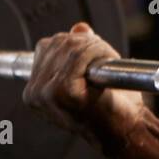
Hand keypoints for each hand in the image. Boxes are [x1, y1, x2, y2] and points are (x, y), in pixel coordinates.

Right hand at [22, 22, 145, 154]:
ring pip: (71, 47)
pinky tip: (106, 68)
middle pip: (58, 42)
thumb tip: (79, 27)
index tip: (93, 52)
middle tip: (104, 59)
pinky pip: (79, 57)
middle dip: (86, 43)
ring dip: (96, 49)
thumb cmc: (111, 106)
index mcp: (35, 89)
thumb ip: (80, 51)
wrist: (124, 130)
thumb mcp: (91, 72)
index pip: (46, 46)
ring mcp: (45, 94)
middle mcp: (34, 92)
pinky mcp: (62, 92)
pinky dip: (97, 55)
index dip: (74, 43)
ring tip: (107, 65)